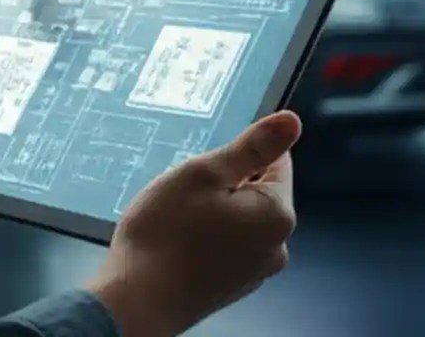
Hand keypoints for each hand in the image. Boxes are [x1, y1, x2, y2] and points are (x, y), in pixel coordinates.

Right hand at [86, 111, 301, 336]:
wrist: (134, 302)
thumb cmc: (163, 238)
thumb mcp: (204, 174)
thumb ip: (252, 147)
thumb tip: (291, 122)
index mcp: (276, 214)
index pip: (277, 160)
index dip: (239, 154)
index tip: (209, 165)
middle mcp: (275, 246)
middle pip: (257, 190)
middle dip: (223, 184)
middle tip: (186, 194)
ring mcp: (254, 270)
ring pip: (238, 217)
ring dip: (211, 210)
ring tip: (178, 220)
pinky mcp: (232, 284)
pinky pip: (226, 243)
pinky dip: (204, 236)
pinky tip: (177, 241)